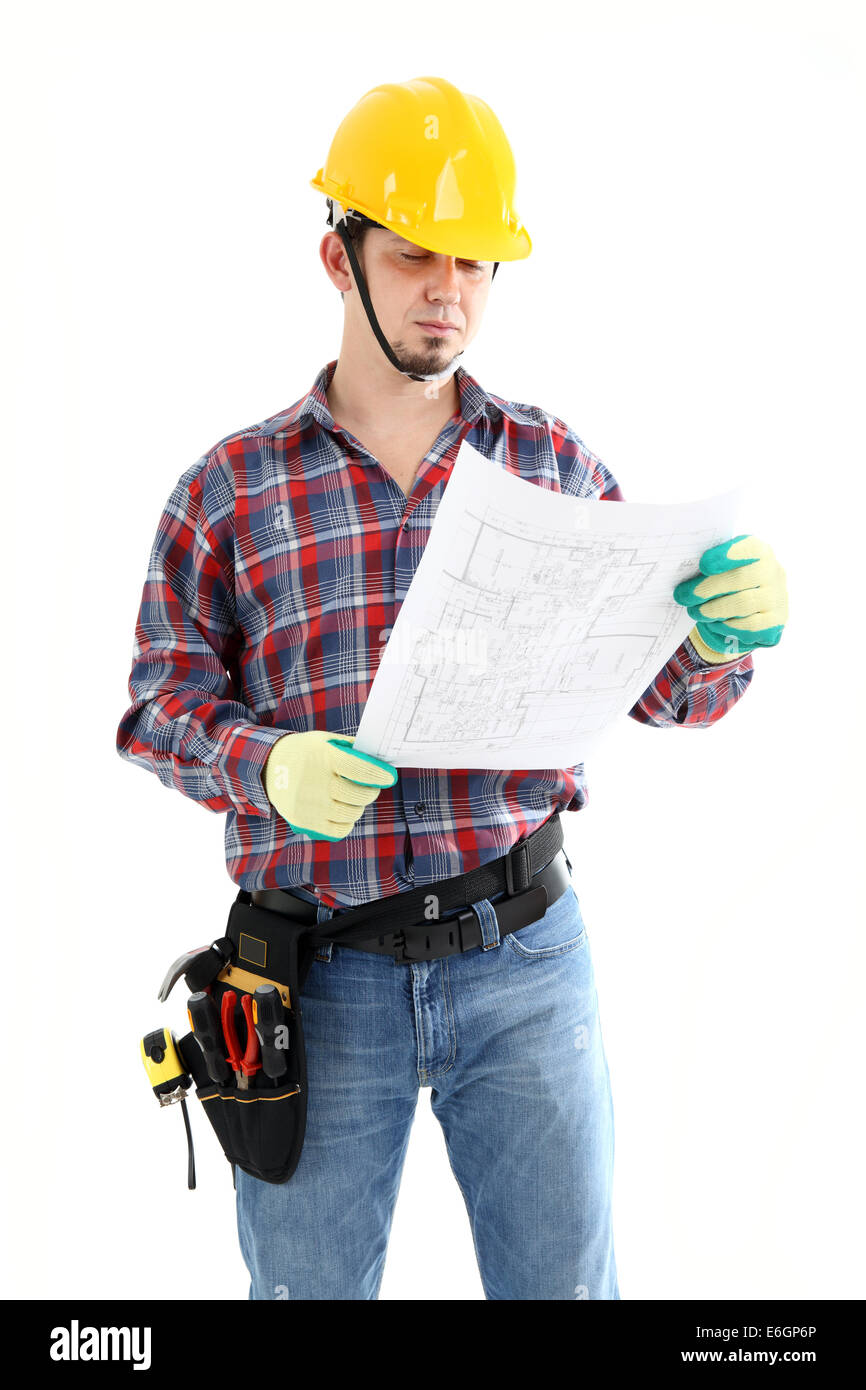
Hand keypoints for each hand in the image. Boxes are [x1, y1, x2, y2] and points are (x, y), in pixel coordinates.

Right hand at [262, 731, 397, 840]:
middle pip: (359, 794)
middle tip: (370, 787)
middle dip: (370, 791)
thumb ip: (351, 749)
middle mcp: (316, 782)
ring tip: (352, 798)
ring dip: (358, 806)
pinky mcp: (304, 820)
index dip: (379, 774)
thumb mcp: (324, 740)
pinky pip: (339, 829)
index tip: (389, 777)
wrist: (268, 767)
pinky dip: (346, 822)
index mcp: (324, 757)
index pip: (360, 769)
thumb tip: (379, 760)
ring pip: (351, 813)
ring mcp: (309, 804)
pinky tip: (343, 812)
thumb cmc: (304, 752)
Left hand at [673, 534, 787, 662]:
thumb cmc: (731, 584)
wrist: (754, 612)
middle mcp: (773, 572)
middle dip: (707, 588)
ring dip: (713, 609)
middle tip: (683, 596)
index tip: (703, 565)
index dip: (726, 555)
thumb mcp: (724, 570)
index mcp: (759, 552)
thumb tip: (684, 574)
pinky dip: (726, 625)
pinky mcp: (775, 622)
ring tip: (695, 612)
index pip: (748, 548)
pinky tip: (713, 623)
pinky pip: (749, 625)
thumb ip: (711, 567)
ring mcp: (777, 598)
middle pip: (740, 579)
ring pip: (743, 604)